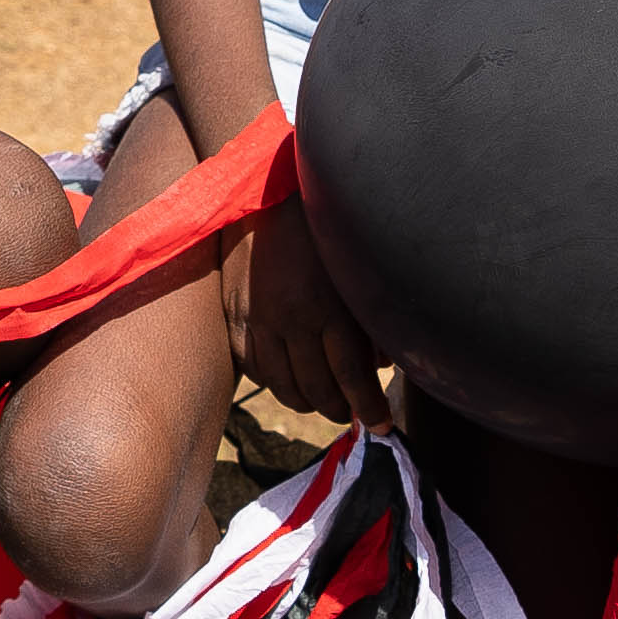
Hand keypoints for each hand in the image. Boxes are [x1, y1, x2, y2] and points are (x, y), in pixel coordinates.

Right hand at [224, 200, 382, 425]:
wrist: (266, 192)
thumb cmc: (321, 228)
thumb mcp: (354, 270)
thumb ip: (369, 319)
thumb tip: (380, 365)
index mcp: (328, 307)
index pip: (351, 377)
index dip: (369, 408)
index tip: (383, 426)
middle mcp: (291, 319)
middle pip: (317, 389)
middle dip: (341, 410)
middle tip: (354, 414)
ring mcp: (257, 320)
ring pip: (282, 386)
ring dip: (307, 402)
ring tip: (323, 402)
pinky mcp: (234, 316)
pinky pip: (253, 367)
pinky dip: (273, 382)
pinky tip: (288, 379)